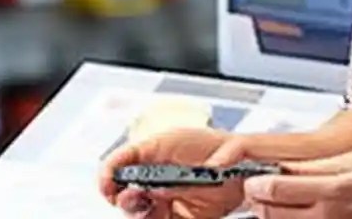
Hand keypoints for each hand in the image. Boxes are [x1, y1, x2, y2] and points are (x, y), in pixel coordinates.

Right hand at [98, 128, 250, 218]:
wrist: (244, 167)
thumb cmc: (213, 146)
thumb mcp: (179, 141)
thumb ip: (155, 156)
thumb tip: (144, 180)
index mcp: (147, 156)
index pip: (116, 166)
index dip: (107, 176)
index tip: (107, 186)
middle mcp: (152, 180)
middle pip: (123, 195)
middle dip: (124, 199)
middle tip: (135, 196)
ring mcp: (165, 201)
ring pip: (140, 214)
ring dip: (140, 214)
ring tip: (155, 207)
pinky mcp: (181, 218)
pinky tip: (163, 214)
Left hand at [244, 152, 351, 218]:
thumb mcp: (351, 162)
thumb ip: (312, 166)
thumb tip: (279, 165)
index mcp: (331, 190)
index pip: (276, 189)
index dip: (255, 183)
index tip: (252, 178)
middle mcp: (327, 216)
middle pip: (270, 213)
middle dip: (257, 200)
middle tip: (256, 189)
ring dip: (268, 214)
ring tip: (273, 201)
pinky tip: (290, 213)